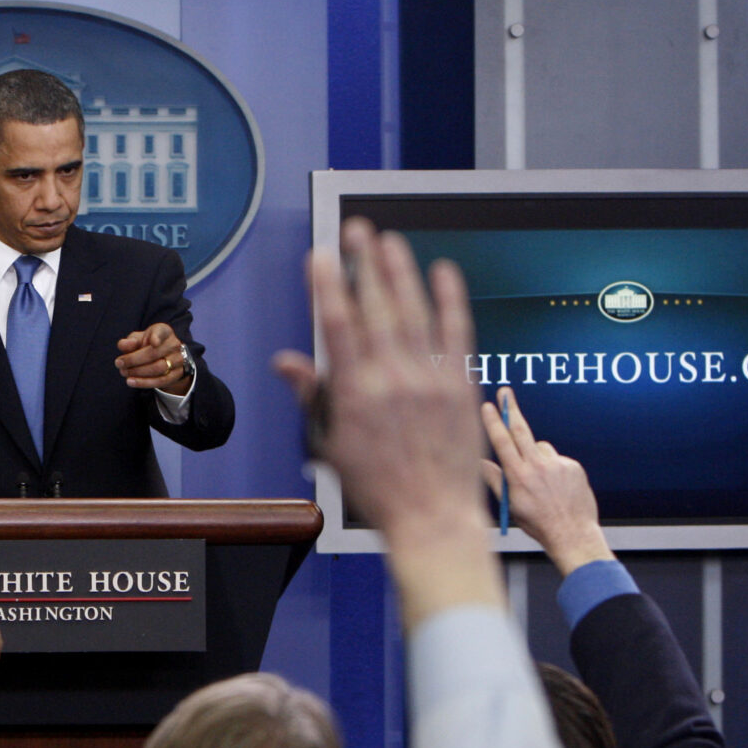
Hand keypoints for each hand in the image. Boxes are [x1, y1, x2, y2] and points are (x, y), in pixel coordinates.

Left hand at [115, 323, 190, 394]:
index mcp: (164, 331)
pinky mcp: (176, 375)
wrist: (165, 359)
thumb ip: (130, 341)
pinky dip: (144, 383)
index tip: (153, 343)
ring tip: (124, 372)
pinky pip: (160, 381)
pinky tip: (131, 382)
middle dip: (134, 360)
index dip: (157, 337)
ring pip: (158, 368)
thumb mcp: (138, 339)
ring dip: (138, 372)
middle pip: (154, 353)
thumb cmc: (147, 345)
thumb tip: (123, 345)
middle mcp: (173, 344)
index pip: (161, 332)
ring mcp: (178, 360)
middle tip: (119, 364)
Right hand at [274, 218, 498, 626]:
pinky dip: (451, 300)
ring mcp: (431, 380)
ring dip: (401, 272)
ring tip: (390, 241)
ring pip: (415, 312)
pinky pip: (457, 332)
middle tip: (356, 230)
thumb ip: (313, 395)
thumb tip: (286, 361)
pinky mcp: (461, 386)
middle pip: (377, 308)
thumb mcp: (331, 445)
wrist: (433, 517)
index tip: (320, 255)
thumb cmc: (379, 488)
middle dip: (364, 264)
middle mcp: (394, 379)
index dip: (328, 286)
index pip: (338, 325)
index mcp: (356, 393)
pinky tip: (443, 272)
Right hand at [479, 387, 613, 575]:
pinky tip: (556, 486)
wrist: (572, 533)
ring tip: (540, 481)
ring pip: (540, 448)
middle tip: (505, 392)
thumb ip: (496, 481)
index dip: (494, 422)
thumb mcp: (511, 506)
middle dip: (511, 409)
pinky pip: (557, 459)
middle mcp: (538, 467)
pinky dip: (553, 467)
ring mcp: (557, 465)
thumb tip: (480, 463)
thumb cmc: (539, 524)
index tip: (488, 406)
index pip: (503, 442)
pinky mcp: (572, 466)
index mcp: (519, 477)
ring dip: (535, 455)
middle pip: (521, 430)